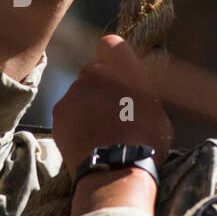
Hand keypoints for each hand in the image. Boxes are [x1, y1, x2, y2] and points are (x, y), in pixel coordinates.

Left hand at [52, 34, 174, 174]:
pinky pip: (67, 110)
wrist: (114, 171)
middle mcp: (96, 73)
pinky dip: (74, 120)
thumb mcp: (157, 112)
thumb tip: (135, 92)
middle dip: (101, 85)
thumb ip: (141, 92)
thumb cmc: (146, 143)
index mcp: (124, 69)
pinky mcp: (59, 111)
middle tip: (112, 110)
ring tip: (99, 131)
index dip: (113, 57)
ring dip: (87, 104)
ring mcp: (74, 92)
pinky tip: (86, 138)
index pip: (111, 44)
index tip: (117, 72)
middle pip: (94, 71)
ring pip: (79, 92)